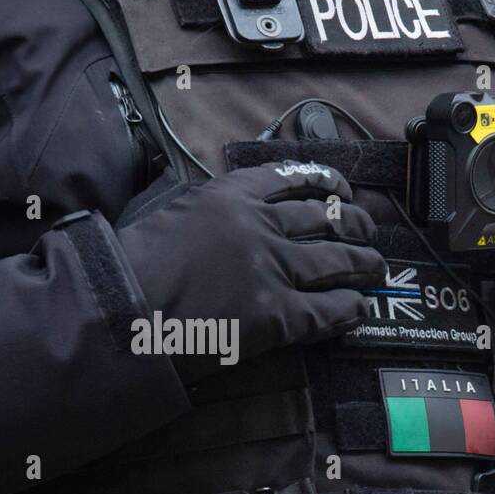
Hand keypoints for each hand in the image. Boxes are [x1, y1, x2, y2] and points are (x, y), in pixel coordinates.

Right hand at [116, 161, 384, 381]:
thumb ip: (207, 212)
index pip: (292, 178)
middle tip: (366, 232)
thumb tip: (222, 222)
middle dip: (354, 224)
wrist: (120, 312)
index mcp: (229, 194)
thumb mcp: (170, 216)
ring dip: (363, 264)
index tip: (340, 190)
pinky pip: (327, 310)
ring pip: (338, 260)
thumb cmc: (130, 269)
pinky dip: (349, 310)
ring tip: (375, 270)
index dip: (326, 183)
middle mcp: (259, 224)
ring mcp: (271, 268)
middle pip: (326, 217)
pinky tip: (358, 310)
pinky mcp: (275, 314)